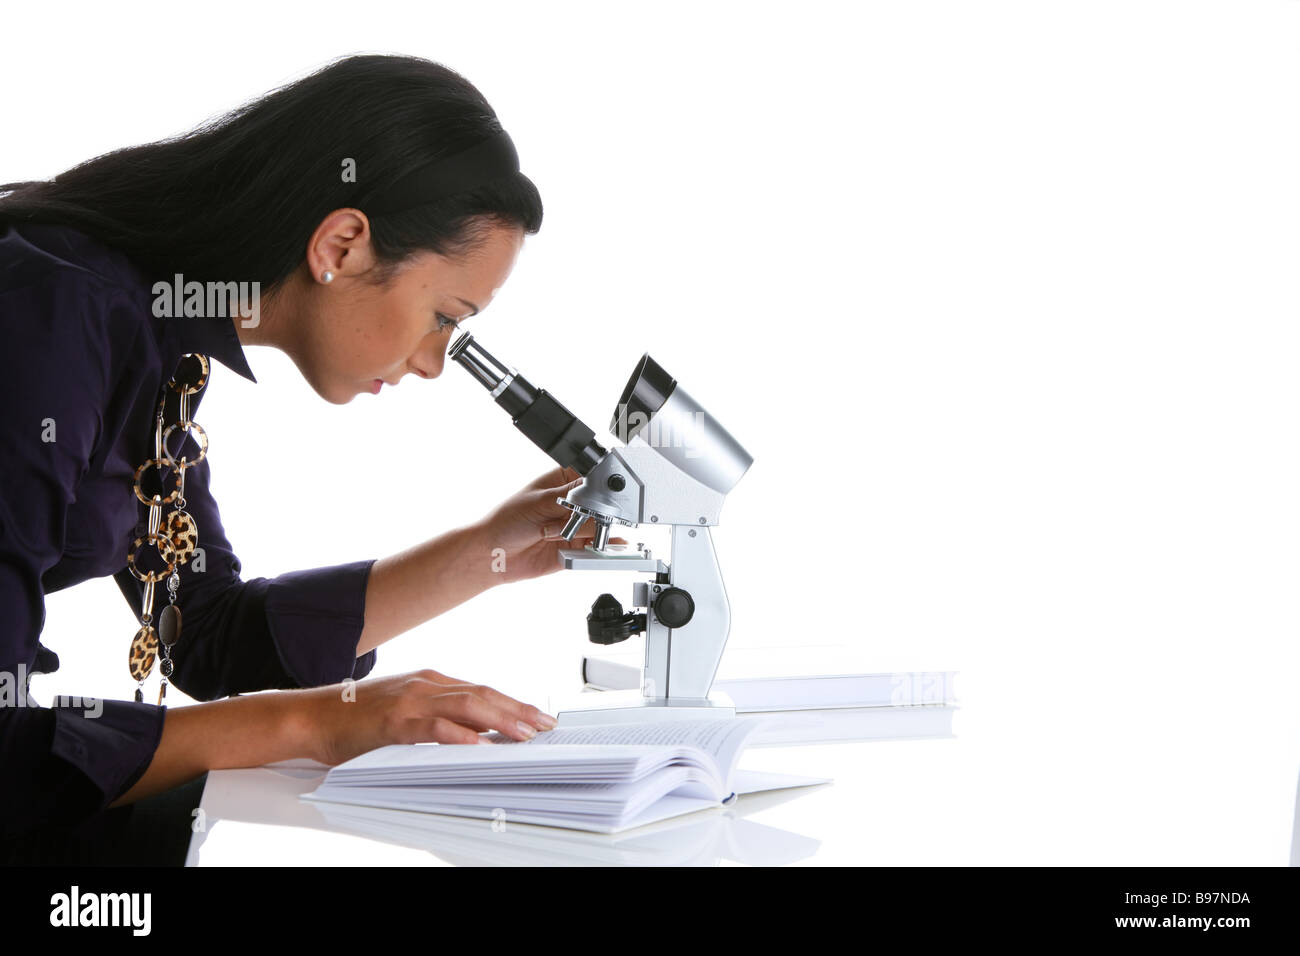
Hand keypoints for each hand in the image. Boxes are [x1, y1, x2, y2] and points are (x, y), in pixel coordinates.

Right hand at [294, 669, 556, 765]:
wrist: (312, 717)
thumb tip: (477, 734)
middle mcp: (425, 685)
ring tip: (525, 734)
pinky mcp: (393, 721)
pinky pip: (434, 726)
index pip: (482, 690)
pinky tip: (479, 745)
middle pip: (483, 694)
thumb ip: (438, 716)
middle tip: (545, 725)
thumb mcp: (404, 709)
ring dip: (501, 719)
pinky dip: (460, 735)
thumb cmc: (355, 718)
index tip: (537, 716)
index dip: (513, 703)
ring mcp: (410, 700)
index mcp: (429, 681)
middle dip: (519, 710)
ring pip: (467, 705)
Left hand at [472, 466, 623, 583]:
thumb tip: (598, 488)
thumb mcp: (540, 501)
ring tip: (555, 535)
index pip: (592, 477)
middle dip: (589, 512)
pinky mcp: (576, 548)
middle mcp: (573, 504)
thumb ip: (572, 496)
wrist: (494, 555)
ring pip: (600, 526)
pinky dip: (602, 547)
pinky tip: (610, 545)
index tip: (594, 495)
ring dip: (584, 531)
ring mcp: (576, 526)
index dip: (598, 485)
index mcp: (563, 482)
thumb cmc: (507, 522)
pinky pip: (597, 548)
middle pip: (601, 504)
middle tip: (571, 518)